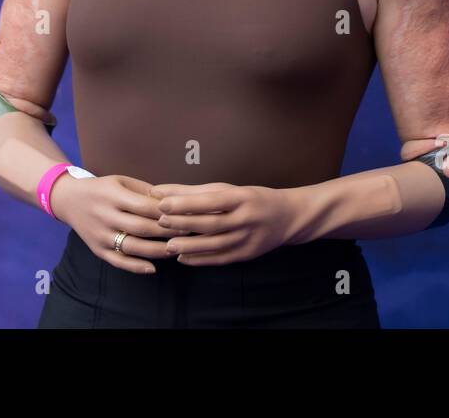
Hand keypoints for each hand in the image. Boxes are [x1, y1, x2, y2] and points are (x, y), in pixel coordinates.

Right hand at [51, 174, 175, 273]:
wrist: (68, 200)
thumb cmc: (101, 188)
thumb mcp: (120, 180)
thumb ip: (144, 190)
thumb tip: (171, 201)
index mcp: (113, 195)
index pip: (145, 206)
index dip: (166, 212)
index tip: (185, 214)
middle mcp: (106, 216)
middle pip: (142, 227)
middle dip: (167, 231)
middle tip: (188, 232)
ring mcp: (101, 235)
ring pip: (133, 246)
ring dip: (157, 250)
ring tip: (175, 249)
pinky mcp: (97, 249)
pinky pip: (118, 261)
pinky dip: (136, 267)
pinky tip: (153, 268)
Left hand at [149, 182, 298, 265]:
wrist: (288, 217)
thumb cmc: (252, 198)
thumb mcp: (228, 190)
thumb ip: (194, 191)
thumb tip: (161, 191)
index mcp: (242, 198)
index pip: (210, 201)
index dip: (186, 203)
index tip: (163, 203)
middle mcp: (247, 219)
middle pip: (212, 223)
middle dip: (185, 223)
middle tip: (161, 222)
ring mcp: (249, 239)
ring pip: (215, 244)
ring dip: (190, 246)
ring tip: (168, 245)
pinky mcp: (247, 254)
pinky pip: (221, 259)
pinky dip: (200, 259)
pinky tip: (183, 257)